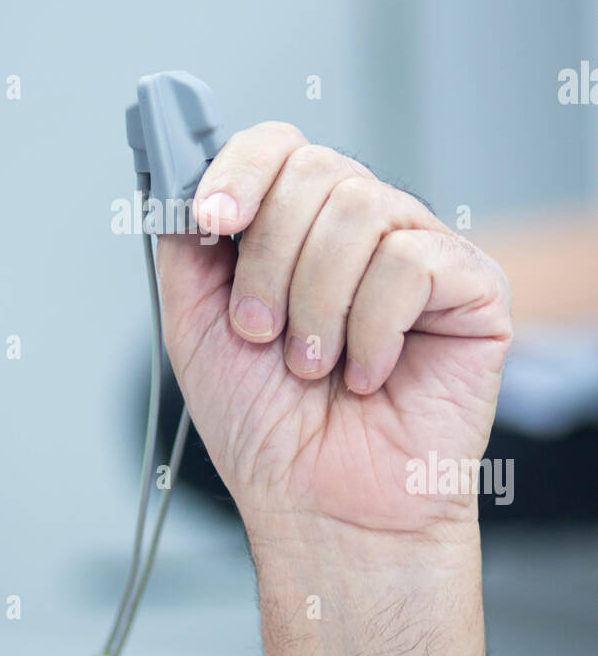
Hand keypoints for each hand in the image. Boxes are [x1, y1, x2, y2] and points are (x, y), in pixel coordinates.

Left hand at [157, 123, 512, 542]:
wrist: (323, 508)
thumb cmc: (267, 427)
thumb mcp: (195, 326)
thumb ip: (185, 245)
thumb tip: (184, 179)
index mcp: (296, 228)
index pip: (277, 147)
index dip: (240, 170)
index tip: (211, 219)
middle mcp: (358, 228)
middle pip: (314, 171)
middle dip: (269, 260)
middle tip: (261, 332)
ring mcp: (418, 250)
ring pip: (360, 210)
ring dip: (316, 302)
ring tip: (313, 365)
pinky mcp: (471, 285)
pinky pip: (411, 261)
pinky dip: (373, 328)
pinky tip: (369, 372)